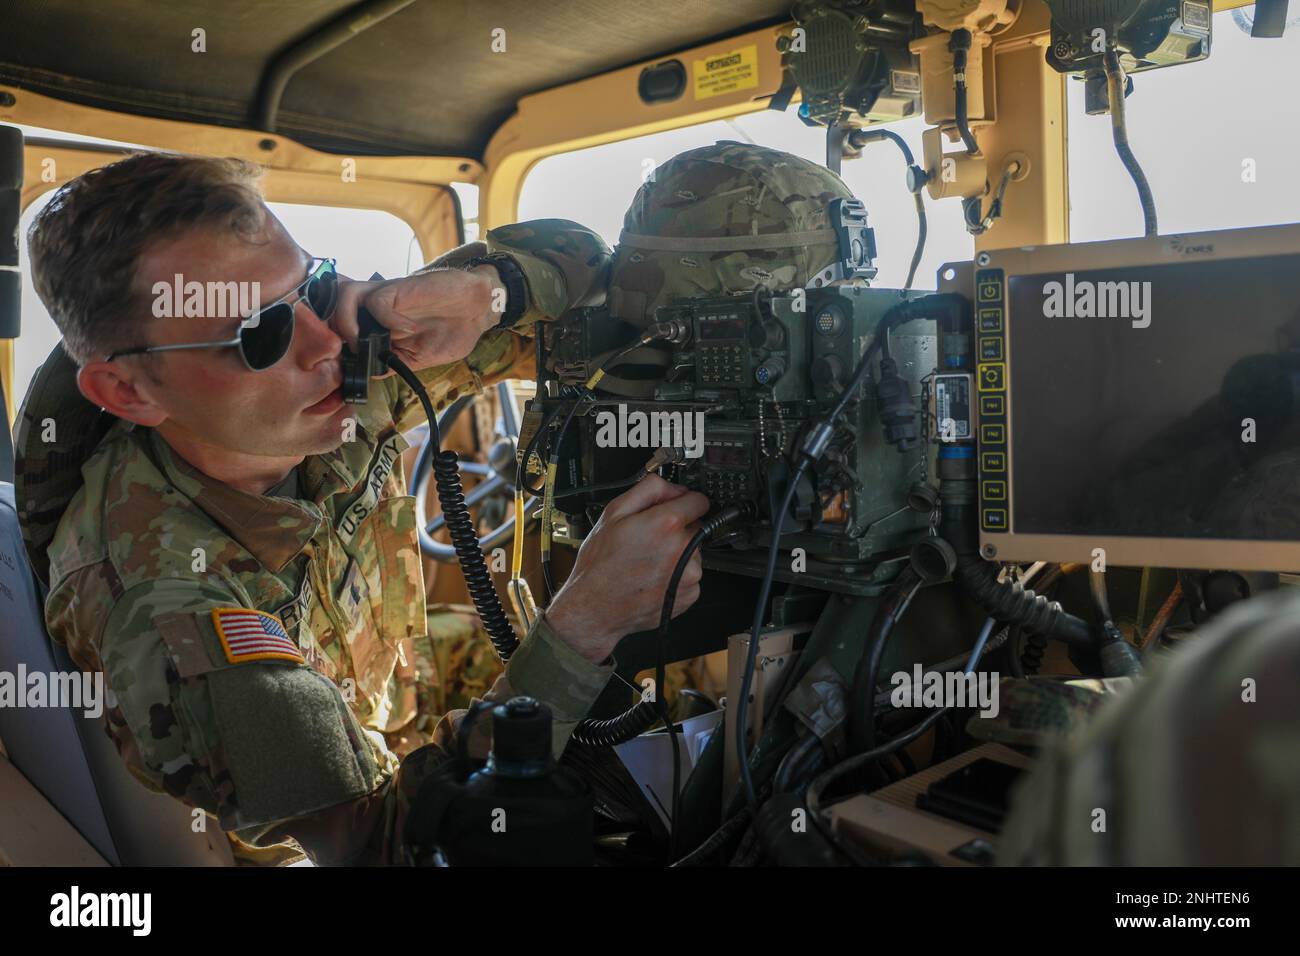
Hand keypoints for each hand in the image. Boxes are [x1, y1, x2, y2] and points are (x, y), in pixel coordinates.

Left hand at [330, 265, 506, 370]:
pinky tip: (409, 330)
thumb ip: (392, 362)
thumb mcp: (418, 357)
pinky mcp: (399, 288)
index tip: (342, 370)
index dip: (335, 347)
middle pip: (332, 309)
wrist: (477, 310)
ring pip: (344, 296)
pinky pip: (377, 301)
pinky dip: (388, 319)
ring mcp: (386, 297)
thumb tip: (368, 373)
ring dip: (348, 323)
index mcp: (376, 327)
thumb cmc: (451, 331)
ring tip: (367, 343)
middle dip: (333, 335)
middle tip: (352, 356)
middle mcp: (375, 309)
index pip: (341, 331)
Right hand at [546, 475, 710, 663]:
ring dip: (677, 554)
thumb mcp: (614, 513)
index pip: (699, 501)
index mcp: (666, 524)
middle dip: (677, 530)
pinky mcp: (690, 595)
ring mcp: (689, 575)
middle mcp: (683, 549)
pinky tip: (653, 577)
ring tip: (647, 561)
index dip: (685, 501)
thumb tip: (673, 487)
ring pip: (693, 553)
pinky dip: (677, 575)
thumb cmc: (600, 564)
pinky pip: (690, 576)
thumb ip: (649, 490)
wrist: (594, 607)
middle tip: (649, 539)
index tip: (678, 506)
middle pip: (695, 527)